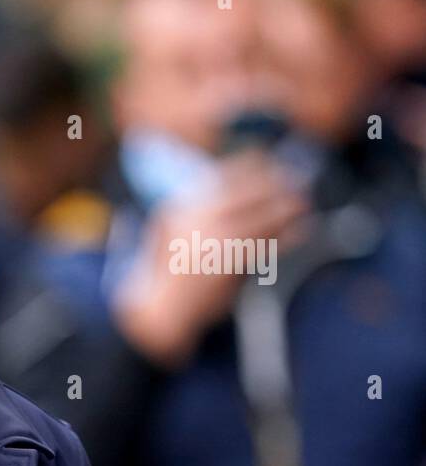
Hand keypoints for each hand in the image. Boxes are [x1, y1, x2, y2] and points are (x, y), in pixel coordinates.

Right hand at [114, 152, 307, 367]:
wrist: (162, 308)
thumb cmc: (162, 269)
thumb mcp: (163, 229)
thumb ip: (186, 207)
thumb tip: (209, 185)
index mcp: (184, 207)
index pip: (223, 176)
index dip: (250, 165)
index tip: (268, 157)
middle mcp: (201, 220)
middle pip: (248, 193)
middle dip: (275, 183)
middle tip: (295, 178)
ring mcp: (217, 241)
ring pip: (262, 218)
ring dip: (286, 209)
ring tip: (303, 203)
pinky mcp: (232, 263)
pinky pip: (266, 245)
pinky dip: (286, 238)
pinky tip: (300, 232)